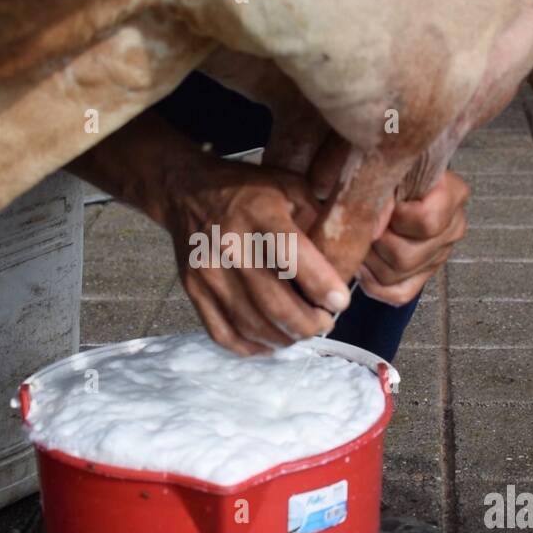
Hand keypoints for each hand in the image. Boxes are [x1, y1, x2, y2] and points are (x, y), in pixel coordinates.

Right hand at [164, 161, 350, 355]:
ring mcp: (207, 272)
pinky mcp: (192, 290)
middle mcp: (230, 245)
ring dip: (285, 338)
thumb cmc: (249, 190)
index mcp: (258, 211)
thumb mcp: (289, 186)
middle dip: (308, 323)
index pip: (291, 254)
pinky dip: (252, 347)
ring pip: (251, 325)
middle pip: (273, 302)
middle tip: (326, 322)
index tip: (341, 302)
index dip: (321, 284)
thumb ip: (317, 219)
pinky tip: (272, 341)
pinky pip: (224, 334)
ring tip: (303, 330)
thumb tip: (346, 260)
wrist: (186, 191)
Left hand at [358, 171, 469, 304]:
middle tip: (362, 225)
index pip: (427, 221)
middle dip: (374, 243)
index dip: (394, 218)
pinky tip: (363, 264)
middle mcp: (453, 227)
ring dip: (368, 260)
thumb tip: (374, 226)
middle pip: (406, 256)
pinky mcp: (424, 275)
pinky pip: (398, 294)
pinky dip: (373, 284)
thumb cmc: (385, 169)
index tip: (379, 205)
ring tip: (361, 239)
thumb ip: (382, 190)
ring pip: (395, 276)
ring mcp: (440, 254)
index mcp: (452, 194)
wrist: (387, 178)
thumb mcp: (384, 168)